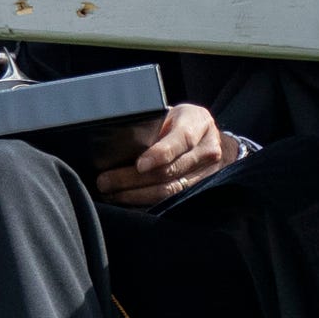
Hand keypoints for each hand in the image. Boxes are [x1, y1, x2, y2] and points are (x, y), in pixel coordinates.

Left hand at [95, 104, 230, 206]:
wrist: (213, 140)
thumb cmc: (184, 123)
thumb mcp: (173, 114)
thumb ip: (154, 126)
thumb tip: (118, 143)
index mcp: (197, 122)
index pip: (181, 139)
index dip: (160, 154)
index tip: (139, 164)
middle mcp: (207, 149)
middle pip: (170, 170)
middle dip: (133, 179)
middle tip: (105, 182)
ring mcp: (208, 173)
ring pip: (171, 190)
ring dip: (137, 195)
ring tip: (112, 194)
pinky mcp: (202, 190)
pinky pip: (174, 201)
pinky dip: (147, 203)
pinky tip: (129, 202)